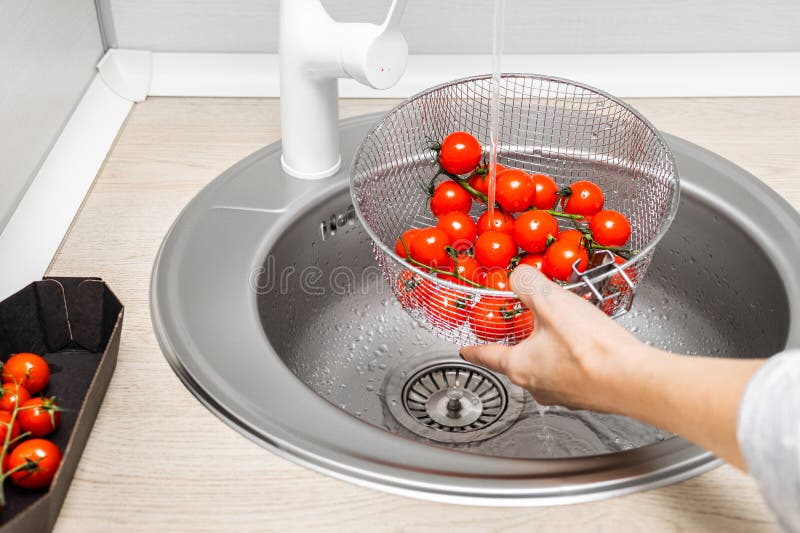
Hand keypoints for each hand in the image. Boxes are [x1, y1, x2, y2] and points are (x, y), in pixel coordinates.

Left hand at [460, 265, 647, 410]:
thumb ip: (528, 284)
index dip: (474, 349)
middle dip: (517, 348)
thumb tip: (519, 276)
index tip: (465, 350)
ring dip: (548, 353)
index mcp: (521, 367)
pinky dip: (573, 361)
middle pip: (517, 365)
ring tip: (558, 334)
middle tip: (520, 332)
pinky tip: (586, 346)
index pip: (487, 357)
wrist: (634, 379)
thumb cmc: (589, 348)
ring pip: (546, 371)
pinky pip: (572, 376)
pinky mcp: (590, 397)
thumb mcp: (550, 303)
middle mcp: (539, 386)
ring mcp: (565, 395)